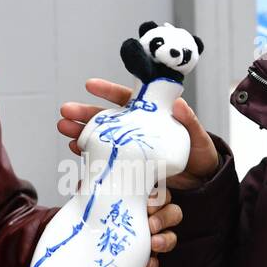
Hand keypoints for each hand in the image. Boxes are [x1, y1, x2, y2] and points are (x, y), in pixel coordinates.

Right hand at [58, 79, 220, 187]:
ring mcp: (130, 148)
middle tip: (65, 113)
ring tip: (64, 132)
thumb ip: (189, 121)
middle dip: (83, 114)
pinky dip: (90, 157)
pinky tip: (77, 153)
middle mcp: (136, 128)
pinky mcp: (128, 166)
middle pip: (105, 118)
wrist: (202, 182)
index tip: (90, 85)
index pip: (126, 98)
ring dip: (81, 133)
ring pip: (100, 137)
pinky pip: (105, 159)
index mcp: (150, 114)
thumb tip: (179, 104)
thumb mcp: (198, 136)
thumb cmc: (201, 153)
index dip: (107, 91)